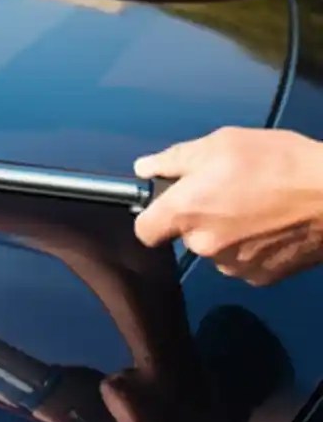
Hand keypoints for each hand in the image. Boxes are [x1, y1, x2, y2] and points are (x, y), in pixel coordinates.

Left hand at [134, 126, 322, 284]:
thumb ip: (174, 159)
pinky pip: (243, 261)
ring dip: (227, 232)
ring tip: (255, 205)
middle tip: (227, 191)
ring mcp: (233, 265)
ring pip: (216, 249)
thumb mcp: (220, 144)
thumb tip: (145, 168)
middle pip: (185, 236)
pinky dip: (251, 247)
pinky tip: (271, 225)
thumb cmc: (278, 163)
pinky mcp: (261, 277)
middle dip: (200, 217)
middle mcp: (204, 244)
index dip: (153, 216)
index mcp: (186, 212)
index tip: (167, 205)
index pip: (144, 231)